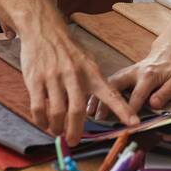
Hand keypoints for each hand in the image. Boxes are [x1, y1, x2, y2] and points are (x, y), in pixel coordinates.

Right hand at [18, 20, 138, 144]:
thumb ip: (94, 83)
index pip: (111, 94)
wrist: (43, 29)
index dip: (123, 110)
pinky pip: (38, 108)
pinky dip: (41, 120)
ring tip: (57, 131)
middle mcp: (74, 75)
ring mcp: (54, 77)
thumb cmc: (68, 50)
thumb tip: (100, 107)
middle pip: (78, 110)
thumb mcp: (87, 61)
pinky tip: (44, 123)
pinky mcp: (35, 80)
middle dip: (76, 130)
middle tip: (74, 141)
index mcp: (91, 72)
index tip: (134, 123)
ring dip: (57, 127)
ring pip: (57, 112)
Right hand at [88, 47, 170, 121]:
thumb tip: (153, 105)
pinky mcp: (122, 74)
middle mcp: (134, 72)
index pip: (137, 95)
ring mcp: (126, 72)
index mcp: (148, 76)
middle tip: (98, 117)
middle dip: (106, 101)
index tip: (125, 123)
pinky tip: (91, 102)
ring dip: (98, 96)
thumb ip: (165, 93)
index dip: (131, 110)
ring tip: (90, 111)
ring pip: (108, 83)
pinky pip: (108, 82)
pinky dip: (98, 92)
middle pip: (116, 86)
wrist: (166, 54)